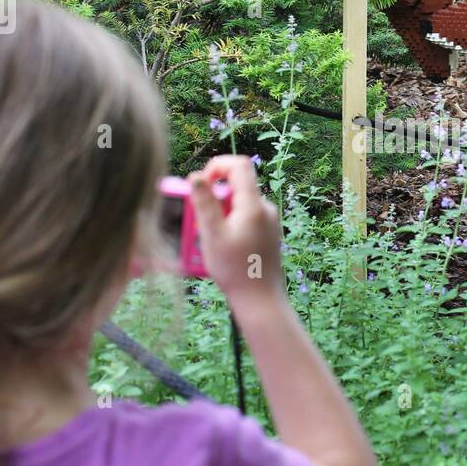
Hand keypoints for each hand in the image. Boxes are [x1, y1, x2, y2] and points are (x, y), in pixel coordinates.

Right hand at [188, 156, 284, 301]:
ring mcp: (269, 221)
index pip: (239, 165)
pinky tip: (222, 247)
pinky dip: (229, 225)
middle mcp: (265, 209)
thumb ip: (204, 203)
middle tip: (198, 222)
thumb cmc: (235, 270)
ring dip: (219, 215)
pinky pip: (245, 219)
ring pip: (238, 205)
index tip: (200, 183)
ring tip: (208, 240)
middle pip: (236, 187)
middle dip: (213, 198)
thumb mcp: (212, 235)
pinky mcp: (268, 233)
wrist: (260, 300)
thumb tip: (196, 176)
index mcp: (254, 205)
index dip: (217, 166)